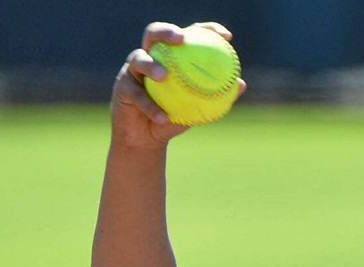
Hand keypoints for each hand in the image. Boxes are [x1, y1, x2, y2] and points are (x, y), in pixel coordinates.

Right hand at [110, 22, 243, 148]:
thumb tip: (241, 84)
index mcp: (170, 55)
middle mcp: (150, 56)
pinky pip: (136, 94)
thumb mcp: (198, 108)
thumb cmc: (173, 118)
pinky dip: (150, 106)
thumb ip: (217, 95)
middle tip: (182, 39)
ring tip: (164, 76)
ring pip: (139, 59)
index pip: (188, 35)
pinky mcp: (122, 87)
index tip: (225, 36)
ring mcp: (133, 69)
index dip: (206, 29)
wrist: (146, 139)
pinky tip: (162, 116)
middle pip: (154, 33)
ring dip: (152, 66)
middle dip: (167, 31)